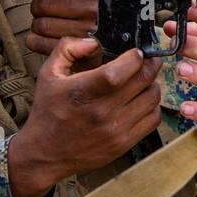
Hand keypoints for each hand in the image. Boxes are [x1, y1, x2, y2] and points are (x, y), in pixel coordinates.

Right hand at [10, 37, 162, 196]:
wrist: (44, 154)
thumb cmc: (47, 110)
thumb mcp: (48, 73)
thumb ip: (68, 48)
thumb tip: (94, 42)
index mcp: (83, 92)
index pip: (119, 72)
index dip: (134, 58)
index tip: (137, 52)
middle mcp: (101, 112)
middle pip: (142, 81)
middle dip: (151, 65)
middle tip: (149, 60)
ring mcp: (115, 130)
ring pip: (151, 99)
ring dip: (152, 84)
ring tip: (145, 79)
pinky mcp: (124, 144)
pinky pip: (152, 119)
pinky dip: (152, 106)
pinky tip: (142, 100)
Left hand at [21, 0, 97, 60]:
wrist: (115, 48)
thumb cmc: (97, 16)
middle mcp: (91, 11)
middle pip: (44, 4)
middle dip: (40, 7)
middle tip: (46, 11)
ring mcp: (83, 32)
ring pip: (41, 24)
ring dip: (38, 25)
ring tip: (48, 25)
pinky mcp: (75, 51)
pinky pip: (40, 43)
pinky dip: (35, 41)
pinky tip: (43, 38)